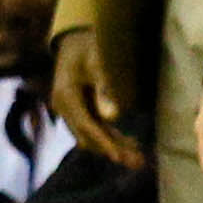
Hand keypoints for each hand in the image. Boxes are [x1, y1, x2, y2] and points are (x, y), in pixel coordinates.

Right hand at [51, 31, 144, 168]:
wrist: (73, 40)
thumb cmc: (87, 45)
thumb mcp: (97, 60)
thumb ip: (104, 88)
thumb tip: (113, 117)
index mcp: (65, 95)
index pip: (86, 126)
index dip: (104, 143)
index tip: (120, 157)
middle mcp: (64, 107)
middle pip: (88, 136)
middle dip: (112, 150)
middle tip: (138, 163)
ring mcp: (70, 110)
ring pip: (91, 136)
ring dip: (113, 147)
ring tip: (138, 159)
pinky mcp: (80, 110)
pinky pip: (94, 128)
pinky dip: (111, 138)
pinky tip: (131, 144)